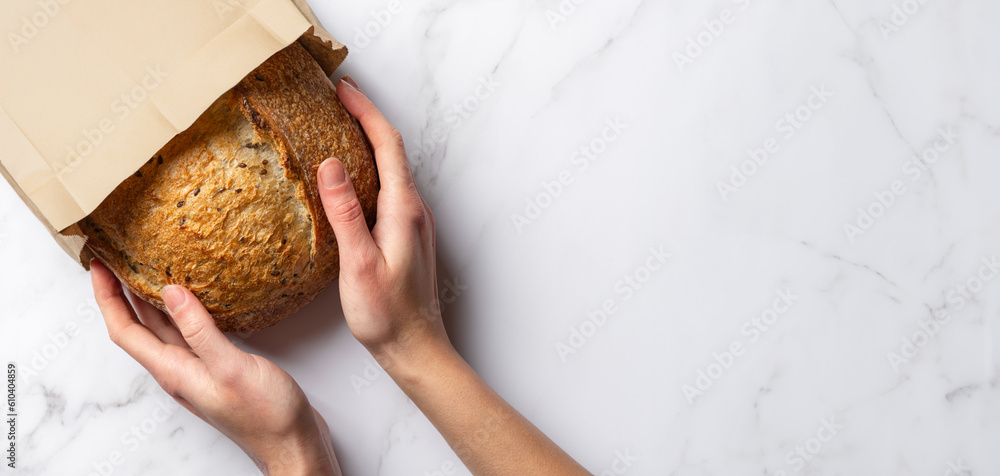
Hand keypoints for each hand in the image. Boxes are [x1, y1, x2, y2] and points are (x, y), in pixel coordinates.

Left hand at [91, 260, 339, 475]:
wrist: (291, 443)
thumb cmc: (265, 415)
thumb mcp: (231, 368)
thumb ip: (200, 330)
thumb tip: (171, 292)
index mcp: (174, 371)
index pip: (125, 330)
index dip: (107, 297)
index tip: (99, 265)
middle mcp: (179, 370)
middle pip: (138, 328)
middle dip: (121, 293)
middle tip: (115, 259)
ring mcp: (198, 370)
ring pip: (163, 329)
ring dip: (149, 300)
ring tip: (145, 268)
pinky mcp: (218, 368)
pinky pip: (189, 333)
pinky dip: (182, 311)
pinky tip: (193, 298)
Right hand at [318, 76, 452, 374]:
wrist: (416, 349)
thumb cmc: (387, 316)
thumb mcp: (359, 264)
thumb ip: (346, 213)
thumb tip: (331, 164)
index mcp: (404, 211)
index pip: (388, 145)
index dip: (366, 112)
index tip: (343, 89)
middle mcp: (414, 211)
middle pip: (393, 150)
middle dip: (367, 119)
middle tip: (338, 98)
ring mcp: (413, 223)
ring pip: (392, 169)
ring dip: (369, 142)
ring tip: (340, 126)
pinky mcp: (407, 235)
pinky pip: (389, 189)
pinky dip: (371, 168)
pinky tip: (351, 177)